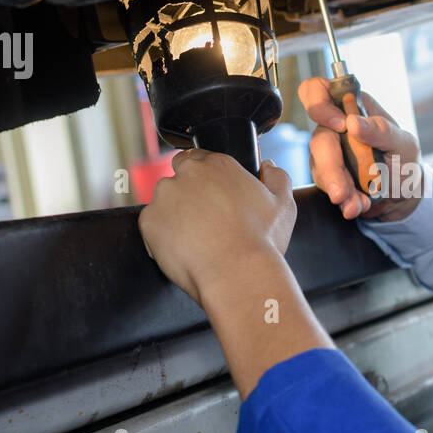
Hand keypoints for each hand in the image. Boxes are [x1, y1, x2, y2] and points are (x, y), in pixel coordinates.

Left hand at [138, 150, 295, 307]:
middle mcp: (189, 174)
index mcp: (219, 164)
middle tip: (204, 218)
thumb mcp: (283, 206)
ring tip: (196, 238)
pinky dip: (162, 235)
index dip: (206, 178)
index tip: (212, 196)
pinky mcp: (149, 221)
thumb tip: (269, 167)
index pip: (200, 158)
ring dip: (174, 212)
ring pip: (164, 200)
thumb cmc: (261, 242)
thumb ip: (278, 178)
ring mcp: (165, 196)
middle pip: (179, 175)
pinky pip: (152, 224)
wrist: (237, 274)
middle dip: (188, 191)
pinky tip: (184, 248)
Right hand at [298, 76, 421, 221]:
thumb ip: (382, 131)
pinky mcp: (327, 175)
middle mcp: (335, 126)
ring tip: (359, 203)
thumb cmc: (405, 161)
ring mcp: (329, 152)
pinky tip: (358, 204)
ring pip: (319, 167)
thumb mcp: (403, 144)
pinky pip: (326, 186)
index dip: (319, 104)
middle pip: (319, 139)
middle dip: (331, 169)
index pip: (318, 91)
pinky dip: (344, 199)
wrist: (404, 195)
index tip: (339, 125)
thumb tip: (353, 121)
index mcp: (353, 106)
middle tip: (344, 191)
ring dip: (340, 189)